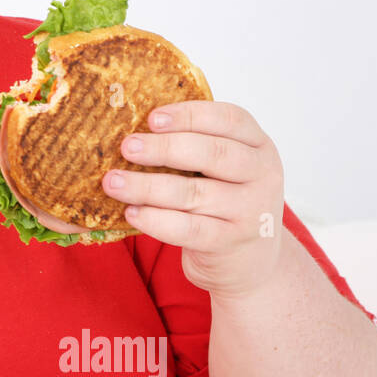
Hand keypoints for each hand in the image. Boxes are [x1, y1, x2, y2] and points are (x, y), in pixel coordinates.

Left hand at [101, 101, 284, 300]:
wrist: (250, 261)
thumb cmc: (224, 202)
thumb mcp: (224, 169)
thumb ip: (196, 146)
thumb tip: (135, 129)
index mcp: (259, 146)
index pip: (230, 119)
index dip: (190, 115)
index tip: (152, 118)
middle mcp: (263, 175)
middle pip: (213, 153)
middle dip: (164, 148)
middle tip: (127, 147)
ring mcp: (250, 211)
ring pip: (194, 193)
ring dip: (148, 186)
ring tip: (113, 182)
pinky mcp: (231, 242)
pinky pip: (188, 229)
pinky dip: (156, 220)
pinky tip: (131, 212)